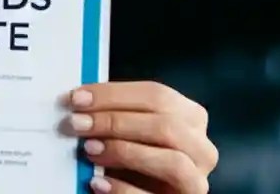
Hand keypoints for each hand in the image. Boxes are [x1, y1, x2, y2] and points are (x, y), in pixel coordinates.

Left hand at [63, 81, 217, 192]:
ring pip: (173, 161)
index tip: (78, 98)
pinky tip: (97, 182)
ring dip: (125, 152)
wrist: (136, 190)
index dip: (115, 94)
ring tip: (89, 150)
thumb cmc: (130, 157)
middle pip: (165, 125)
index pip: (157, 95)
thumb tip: (79, 98)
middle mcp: (201, 148)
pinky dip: (122, 189)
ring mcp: (196, 179)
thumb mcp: (126, 131)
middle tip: (77, 123)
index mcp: (190, 118)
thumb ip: (112, 114)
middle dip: (115, 122)